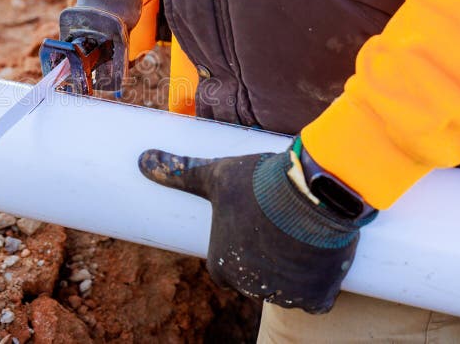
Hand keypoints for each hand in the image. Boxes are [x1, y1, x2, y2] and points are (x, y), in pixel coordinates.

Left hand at [137, 147, 375, 312]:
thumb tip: (142, 159)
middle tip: (279, 226)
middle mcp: (249, 286)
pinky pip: (315, 300)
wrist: (313, 190)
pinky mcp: (316, 297)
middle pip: (256, 278)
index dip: (238, 249)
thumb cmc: (259, 183)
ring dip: (292, 272)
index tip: (251, 229)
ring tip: (299, 235)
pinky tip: (318, 259)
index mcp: (221, 265)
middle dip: (266, 259)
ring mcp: (284, 294)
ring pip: (286, 288)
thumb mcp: (215, 176)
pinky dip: (317, 286)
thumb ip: (179, 172)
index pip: (225, 268)